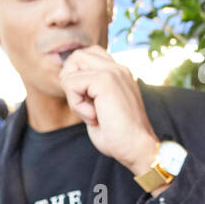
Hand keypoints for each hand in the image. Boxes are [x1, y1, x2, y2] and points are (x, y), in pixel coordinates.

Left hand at [58, 46, 158, 173]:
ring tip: (91, 112)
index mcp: (119, 73)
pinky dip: (76, 104)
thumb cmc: (119, 136)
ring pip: (71, 69)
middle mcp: (117, 68)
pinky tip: (93, 117)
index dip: (78, 76)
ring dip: (73, 95)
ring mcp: (113, 71)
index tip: (88, 102)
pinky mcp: (105, 80)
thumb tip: (67, 81)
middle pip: (77, 56)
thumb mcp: (100, 107)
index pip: (88, 55)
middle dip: (70, 81)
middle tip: (85, 105)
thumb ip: (88, 92)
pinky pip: (71, 84)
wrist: (137, 147)